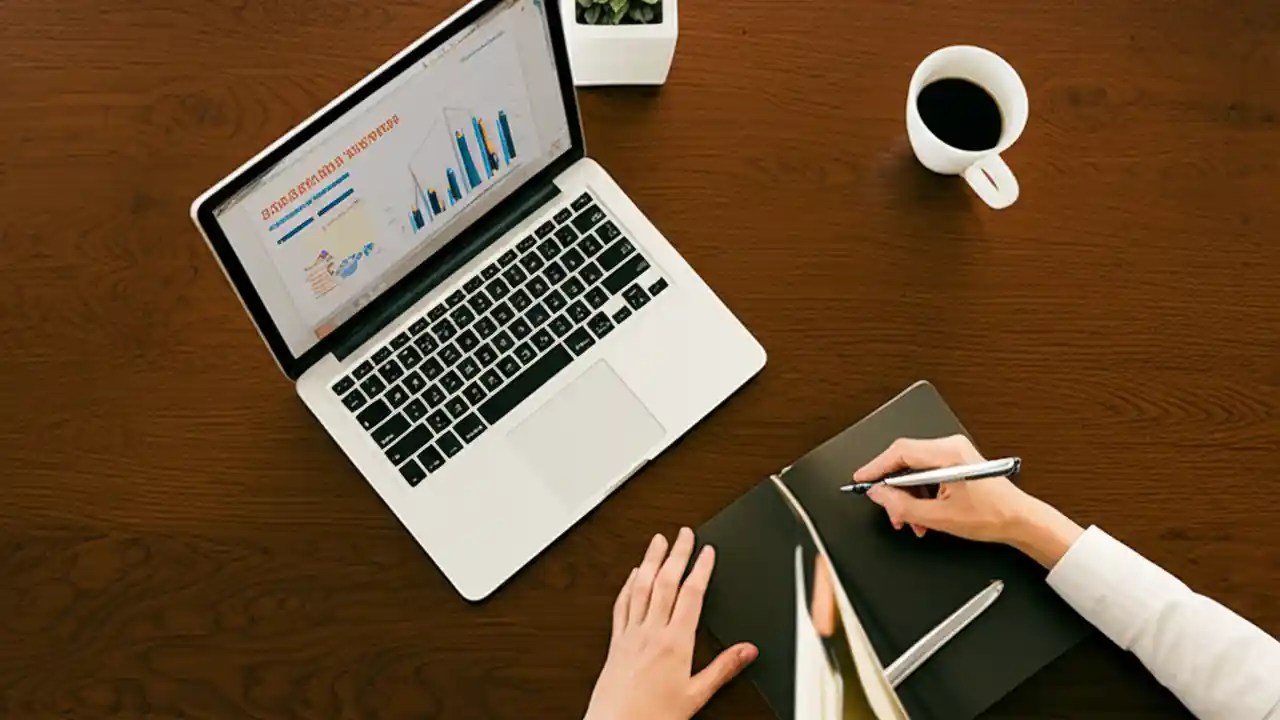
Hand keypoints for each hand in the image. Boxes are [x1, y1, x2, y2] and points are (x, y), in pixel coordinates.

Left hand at [584, 528, 757, 719]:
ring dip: (650, 560)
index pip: (691, 594)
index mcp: (675, 643)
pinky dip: (628, 585)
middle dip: (677, 553)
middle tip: (684, 533)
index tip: (707, 551)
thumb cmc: (652, 717)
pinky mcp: (616, 642)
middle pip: (665, 582)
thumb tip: (747, 650)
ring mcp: (630, 634)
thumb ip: (723, 669)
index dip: (700, 568)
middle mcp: (651, 632)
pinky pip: (622, 605)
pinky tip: (633, 575)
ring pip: (641, 587)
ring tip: (657, 541)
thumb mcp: (697, 696)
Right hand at [854, 435, 1083, 567]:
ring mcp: (954, 452)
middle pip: (905, 460)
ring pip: (914, 469)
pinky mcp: (955, 461)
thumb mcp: (940, 517)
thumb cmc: (992, 516)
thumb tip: (879, 495)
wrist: (1019, 519)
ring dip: (907, 496)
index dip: (876, 466)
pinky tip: (922, 514)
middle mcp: (951, 447)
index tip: (861, 479)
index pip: (900, 452)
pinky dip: (919, 493)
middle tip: (890, 510)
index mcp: (948, 454)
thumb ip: (903, 506)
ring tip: (911, 520)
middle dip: (893, 489)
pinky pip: (926, 472)